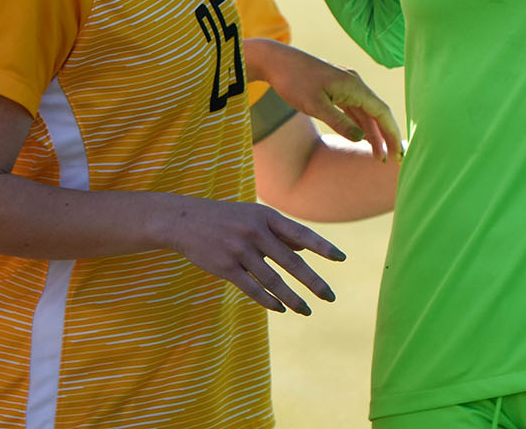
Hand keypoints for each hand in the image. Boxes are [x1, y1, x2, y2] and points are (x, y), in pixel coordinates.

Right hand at [162, 197, 345, 313]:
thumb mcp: (254, 216)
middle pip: (291, 262)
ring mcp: (239, 250)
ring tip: (306, 310)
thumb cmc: (225, 218)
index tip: (342, 259)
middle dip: (313, 282)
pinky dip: (268, 300)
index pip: (301, 233)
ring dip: (292, 298)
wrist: (183, 220)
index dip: (322, 246)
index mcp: (266, 216)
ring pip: (273, 280)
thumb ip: (279, 233)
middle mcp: (255, 232)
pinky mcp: (225, 267)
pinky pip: (252, 288)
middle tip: (330, 296)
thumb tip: (305, 250)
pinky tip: (281, 309)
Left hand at [248, 39, 401, 161]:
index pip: (382, 112)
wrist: (276, 61)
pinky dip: (360, 123)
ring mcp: (346, 84)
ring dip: (373, 132)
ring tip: (377, 155)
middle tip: (391, 160)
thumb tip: (361, 138)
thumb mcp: (315, 106)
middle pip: (377, 112)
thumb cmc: (293, 82)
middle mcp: (354, 83)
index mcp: (354, 86)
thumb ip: (339, 122)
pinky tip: (363, 137)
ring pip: (366, 112)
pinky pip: (355, 108)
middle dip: (385, 136)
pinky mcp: (336, 87)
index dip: (391, 133)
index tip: (397, 153)